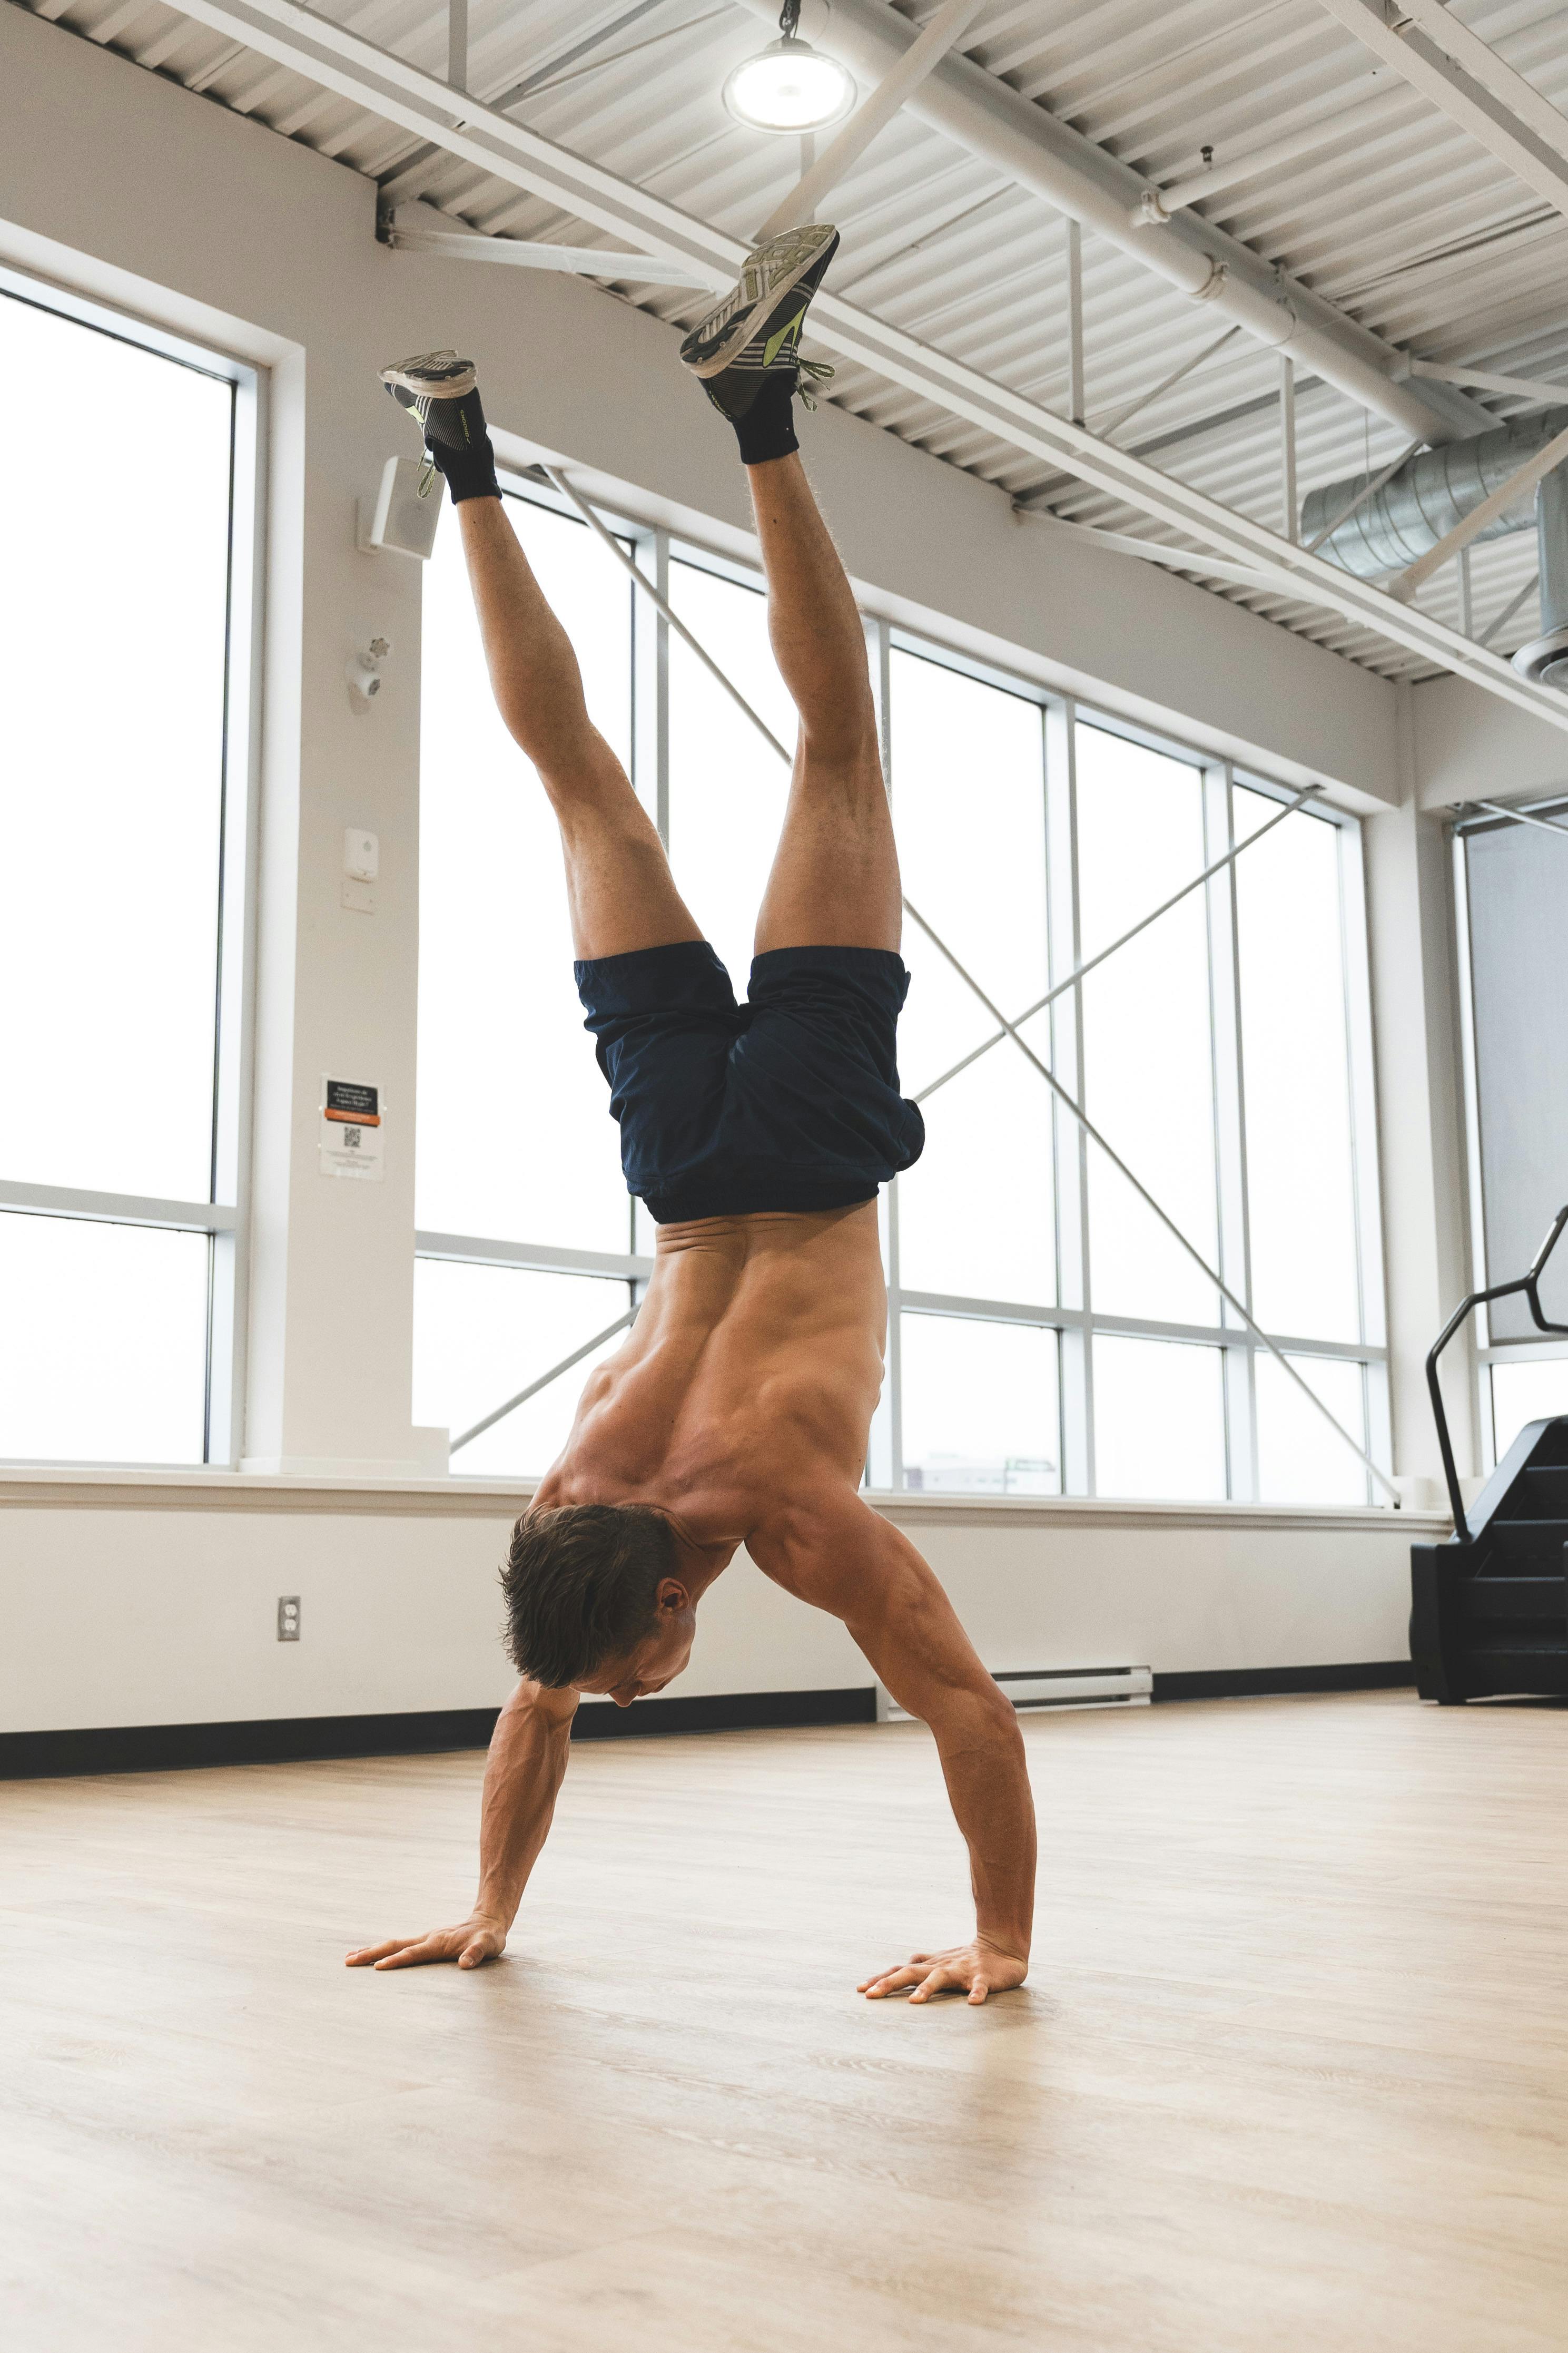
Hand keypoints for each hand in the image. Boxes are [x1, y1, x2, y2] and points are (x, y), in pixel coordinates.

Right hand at [345, 1914, 507, 1970]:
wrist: (489, 1921)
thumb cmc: (489, 1938)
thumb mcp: (488, 1947)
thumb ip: (477, 1954)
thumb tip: (465, 1964)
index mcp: (438, 1943)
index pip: (412, 1953)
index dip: (396, 1961)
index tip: (377, 1968)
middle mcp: (427, 1939)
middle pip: (394, 1945)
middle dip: (370, 1954)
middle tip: (347, 1962)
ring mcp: (425, 1939)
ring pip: (393, 1944)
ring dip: (371, 1950)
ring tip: (349, 1957)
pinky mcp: (425, 1942)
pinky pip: (399, 1946)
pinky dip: (382, 1950)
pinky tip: (373, 1956)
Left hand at [858, 1936, 1027, 2006]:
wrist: (1002, 1947)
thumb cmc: (967, 1957)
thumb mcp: (941, 1960)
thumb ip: (923, 1962)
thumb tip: (904, 1962)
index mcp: (931, 1966)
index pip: (900, 1971)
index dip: (880, 1979)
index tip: (860, 1990)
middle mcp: (941, 1966)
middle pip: (910, 1973)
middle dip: (890, 1983)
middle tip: (871, 1995)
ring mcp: (961, 1971)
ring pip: (941, 1978)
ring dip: (927, 1989)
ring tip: (915, 2002)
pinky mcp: (983, 1977)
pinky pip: (979, 1986)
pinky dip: (976, 1993)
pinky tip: (974, 2003)